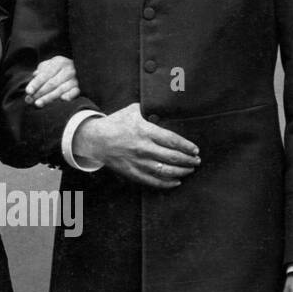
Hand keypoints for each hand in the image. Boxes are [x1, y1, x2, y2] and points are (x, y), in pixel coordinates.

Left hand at [25, 55, 79, 107]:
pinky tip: (62, 100)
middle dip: (40, 93)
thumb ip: (40, 73)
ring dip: (49, 97)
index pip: (45, 74)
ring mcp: (75, 79)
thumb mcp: (49, 66)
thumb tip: (33, 78)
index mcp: (59, 62)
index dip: (35, 83)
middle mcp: (68, 70)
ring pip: (61, 89)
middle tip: (30, 101)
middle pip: (52, 83)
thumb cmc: (58, 70)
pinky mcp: (81, 87)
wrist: (79, 69)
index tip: (28, 91)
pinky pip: (75, 92)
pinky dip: (69, 96)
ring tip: (38, 104)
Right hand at [72, 103, 199, 188]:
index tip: (195, 149)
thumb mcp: (134, 110)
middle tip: (197, 160)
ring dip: (181, 172)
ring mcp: (137, 162)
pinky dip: (166, 183)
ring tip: (190, 170)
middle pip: (171, 157)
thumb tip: (168, 108)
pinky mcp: (132, 172)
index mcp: (144, 131)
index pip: (172, 140)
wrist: (96, 139)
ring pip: (164, 171)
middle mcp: (142, 148)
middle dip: (188, 160)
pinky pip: (152, 181)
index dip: (186, 146)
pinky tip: (176, 182)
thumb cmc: (116, 123)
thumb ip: (151, 111)